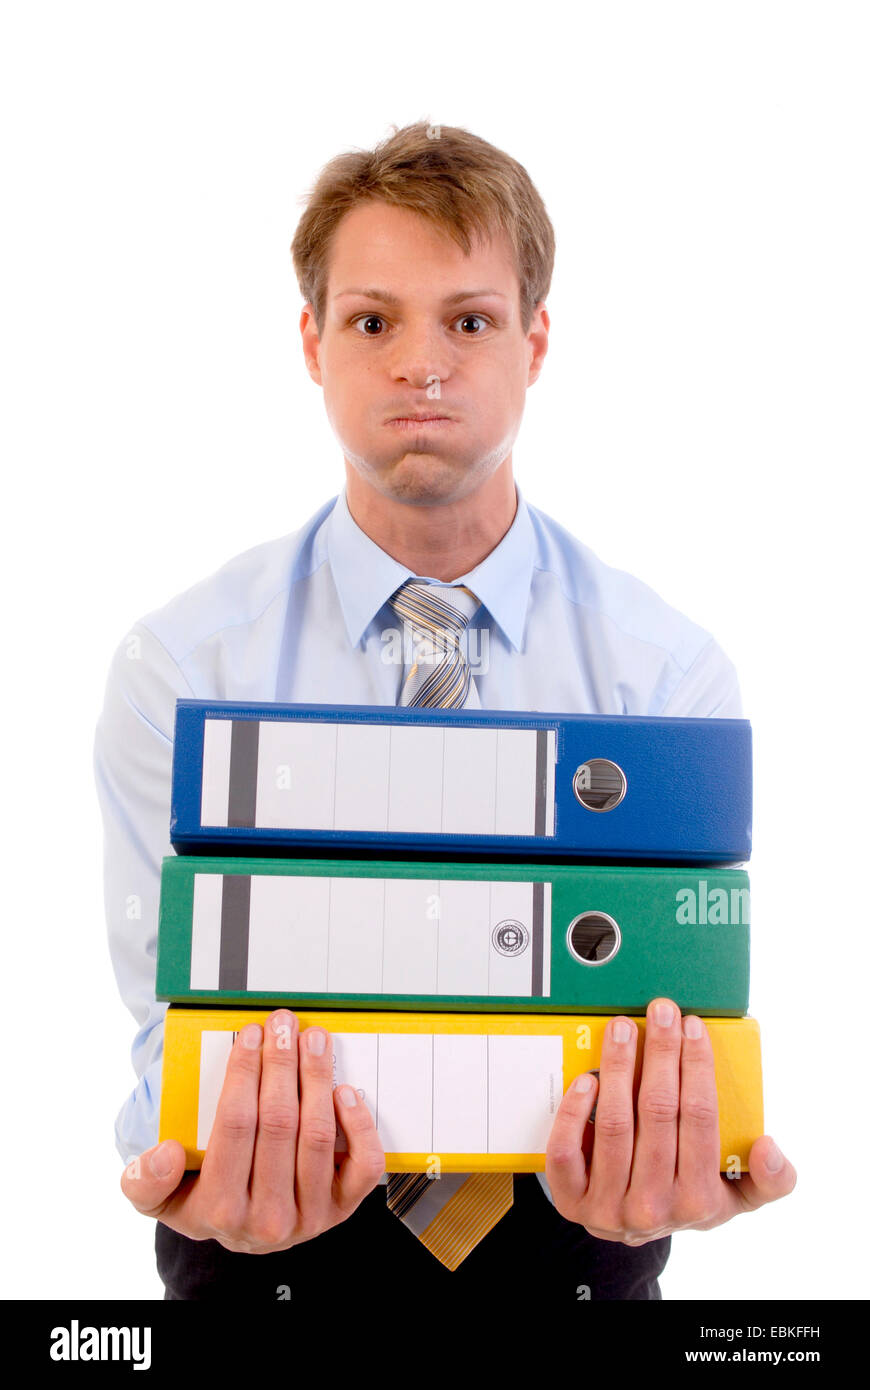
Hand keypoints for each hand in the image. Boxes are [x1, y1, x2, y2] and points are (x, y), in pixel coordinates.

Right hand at [121, 1009, 385, 1252]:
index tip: (249, 1034)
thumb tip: (165, 1152)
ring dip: (318, 1078)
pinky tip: (345, 1089)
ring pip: (318, 1136)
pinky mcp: (344, 1207)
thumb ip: (144, 1181)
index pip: (235, 1126)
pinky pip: (364, 1164)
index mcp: (220, 1209)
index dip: (243, 1073)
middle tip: (282, 1024)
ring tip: (313, 1039)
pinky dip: (359, 1124)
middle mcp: (268, 1218)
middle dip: (282, 1063)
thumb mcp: (162, 1198)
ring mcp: (311, 1215)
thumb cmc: (206, 1200)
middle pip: (280, 1124)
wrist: (248, 1234)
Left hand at [545, 998, 795, 1243]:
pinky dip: (573, 1112)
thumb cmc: (688, 1197)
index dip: (697, 1066)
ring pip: (613, 1124)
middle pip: (657, 1112)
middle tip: (661, 1010)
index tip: (693, 1025)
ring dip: (618, 1067)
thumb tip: (769, 1147)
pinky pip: (565, 1152)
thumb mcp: (738, 1197)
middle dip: (661, 1052)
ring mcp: (608, 1206)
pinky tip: (586, 1078)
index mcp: (699, 1200)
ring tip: (622, 1027)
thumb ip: (771, 1180)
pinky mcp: (571, 1199)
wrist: (636, 1230)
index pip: (700, 1118)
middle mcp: (653, 1206)